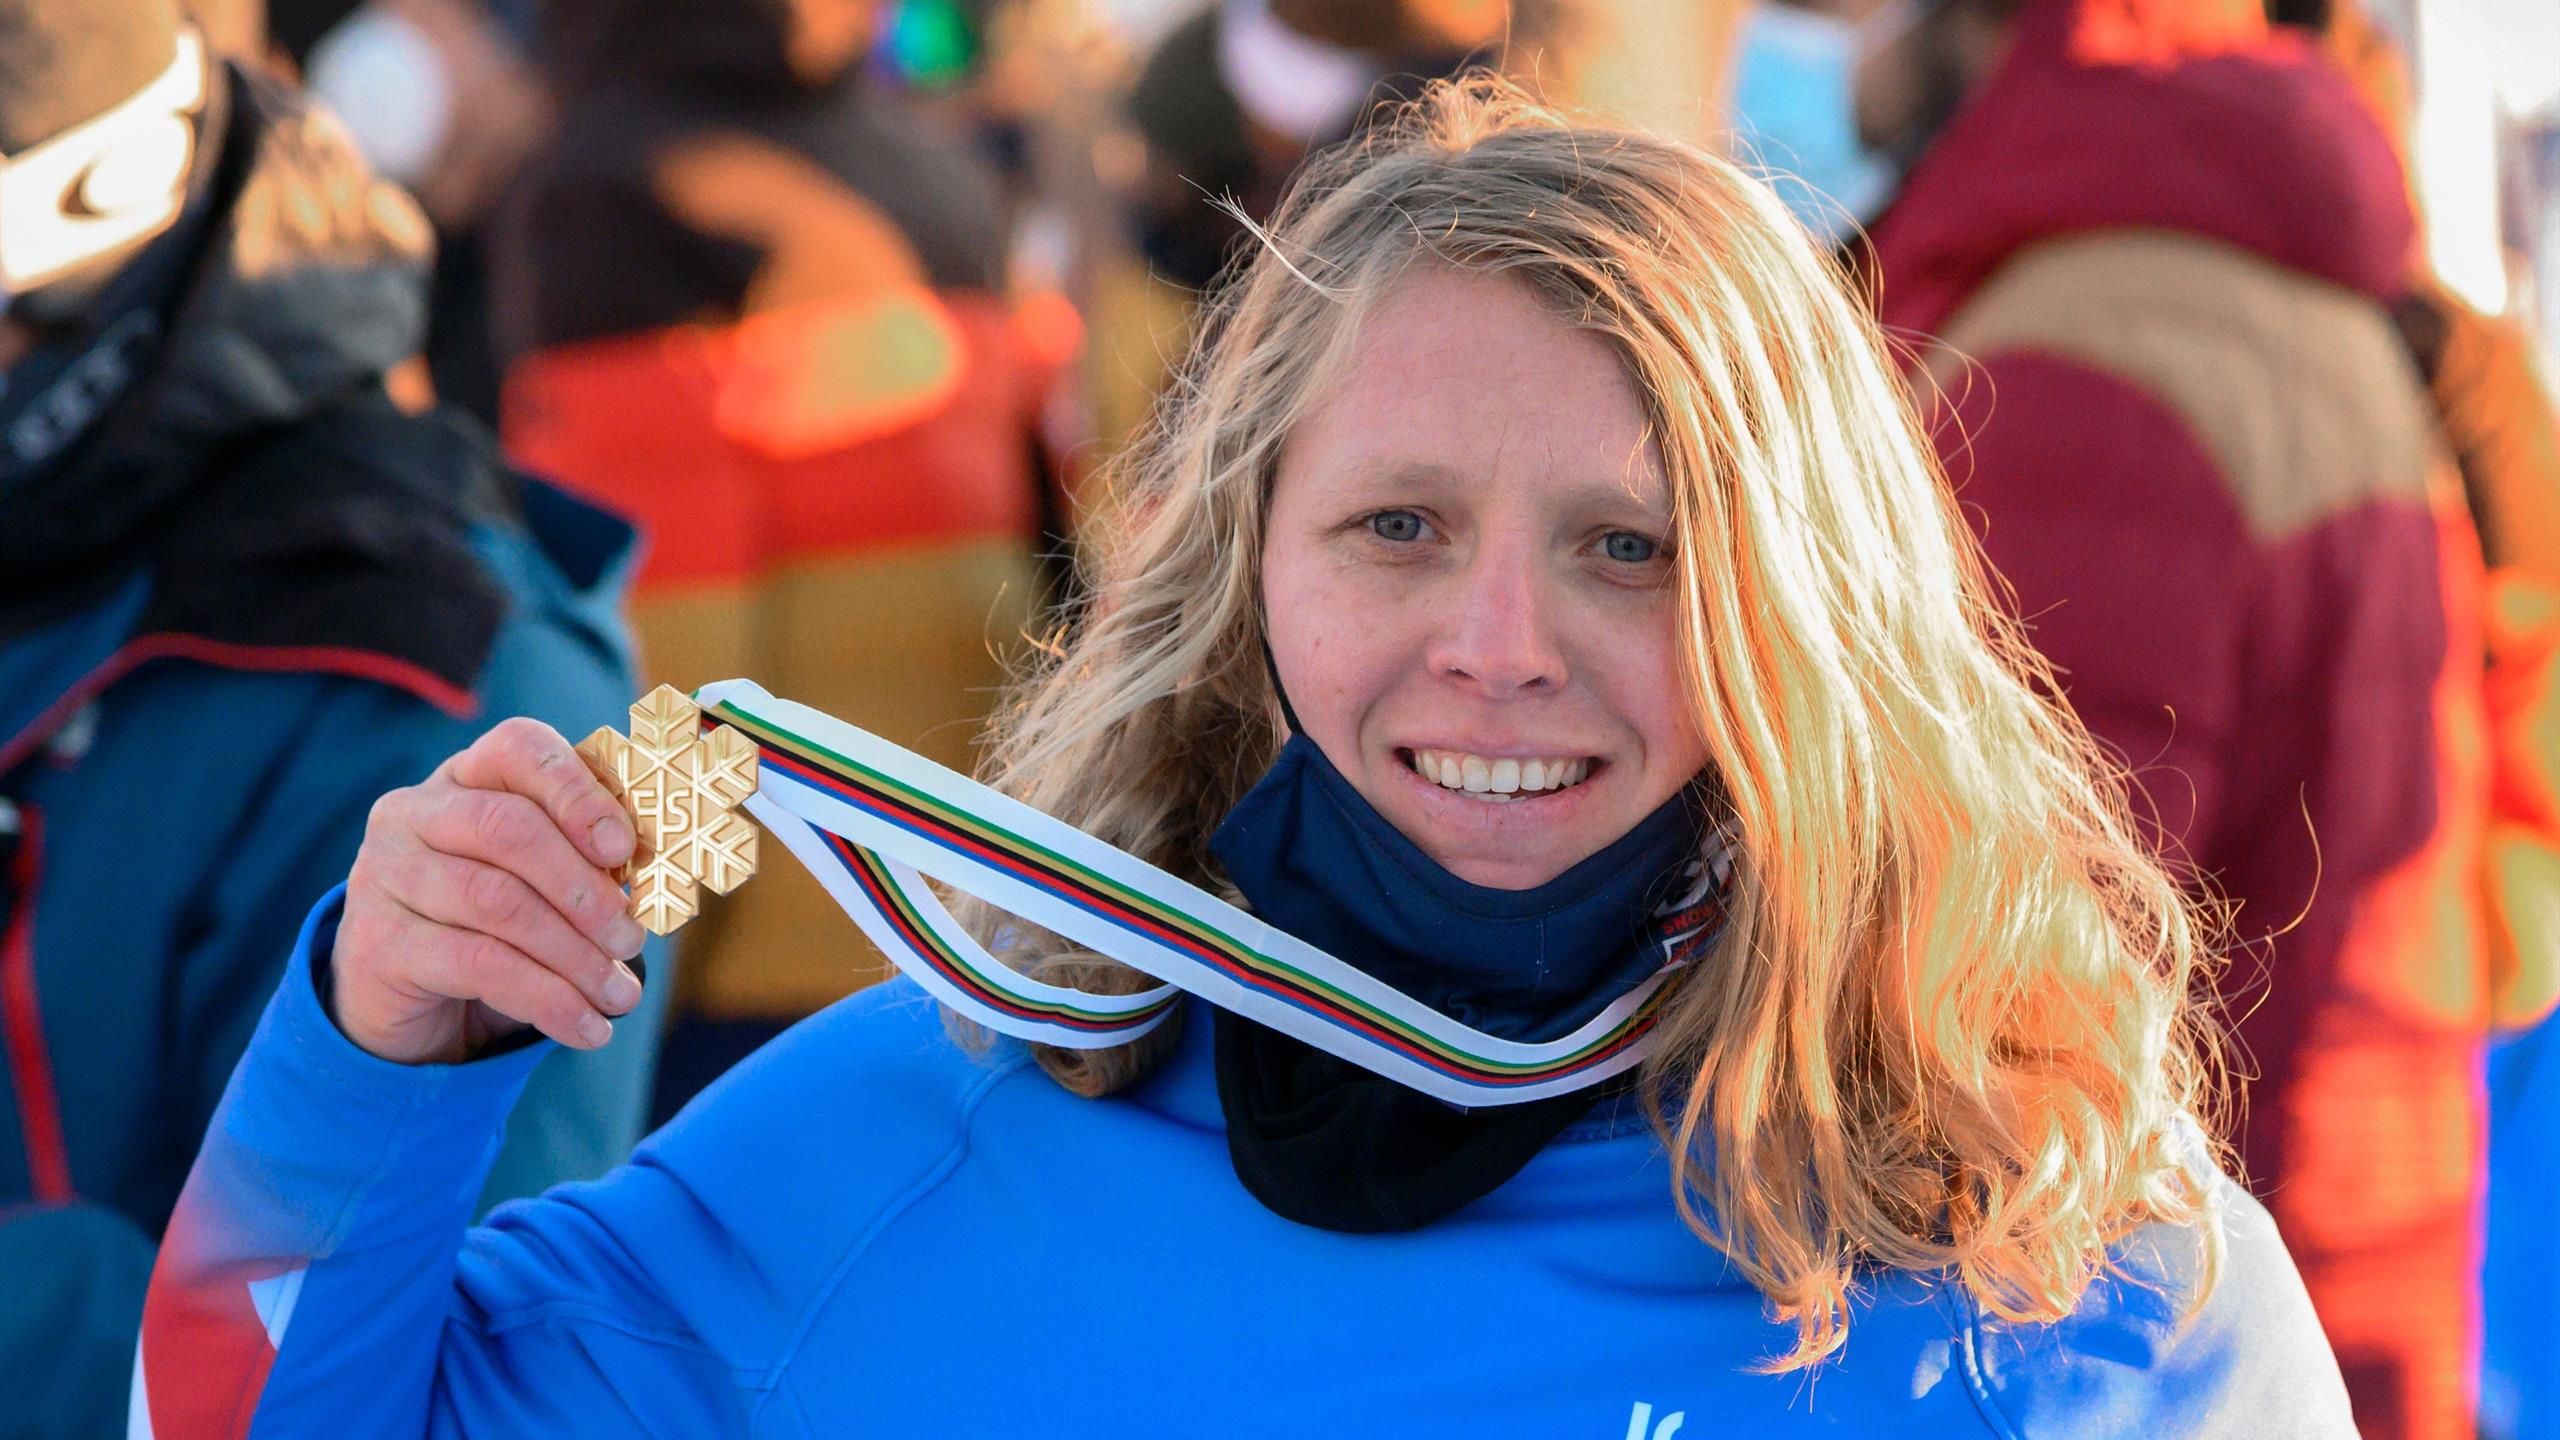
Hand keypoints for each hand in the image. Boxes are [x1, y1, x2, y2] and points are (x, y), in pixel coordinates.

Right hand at [334, 718, 647, 1064]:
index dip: (579, 794)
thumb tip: (661, 872)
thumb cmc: (496, 923)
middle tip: (632, 940)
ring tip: (619, 994)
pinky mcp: (379, 941)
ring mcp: (386, 873)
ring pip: (498, 902)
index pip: (520, 750)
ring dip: (575, 956)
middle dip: (585, 890)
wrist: (411, 1000)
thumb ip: (592, 862)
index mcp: (466, 776)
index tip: (625, 849)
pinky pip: (477, 965)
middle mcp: (414, 812)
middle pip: (509, 829)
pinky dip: (547, 999)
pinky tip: (587, 1028)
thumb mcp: (543, 880)